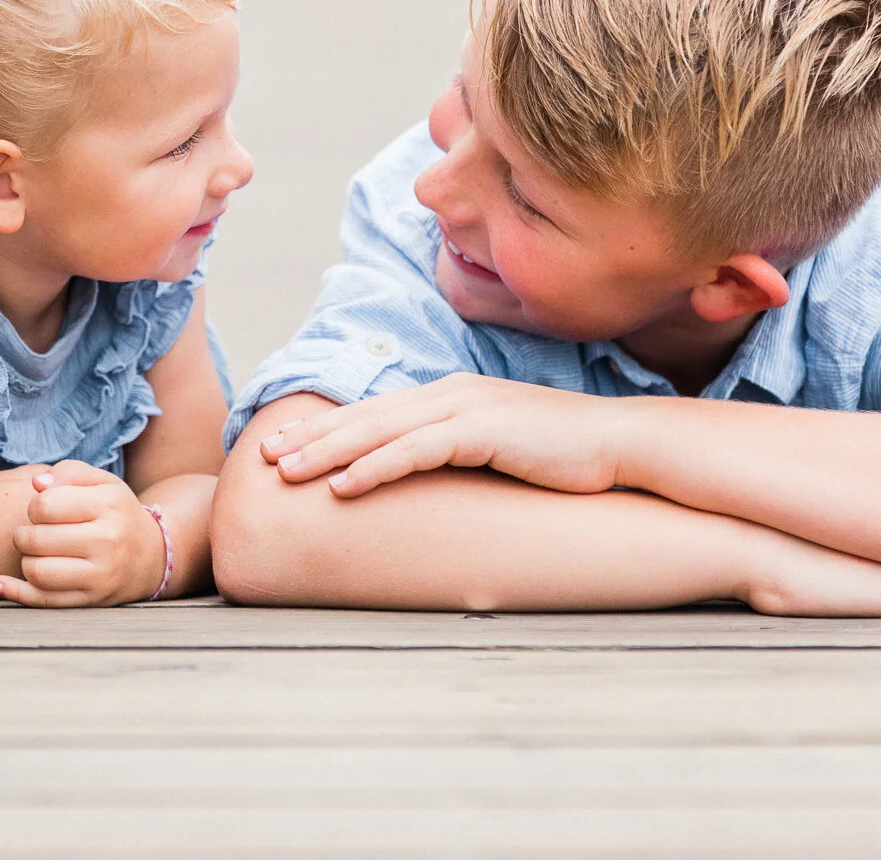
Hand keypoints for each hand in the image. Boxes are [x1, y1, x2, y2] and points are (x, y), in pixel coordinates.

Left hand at [0, 461, 165, 606]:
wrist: (151, 556)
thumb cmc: (116, 513)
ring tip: (34, 554)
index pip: (46, 504)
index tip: (41, 511)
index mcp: (109, 504)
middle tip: (30, 534)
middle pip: (37, 539)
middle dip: (23, 535)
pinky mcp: (93, 601)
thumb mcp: (102, 483)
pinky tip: (0, 583)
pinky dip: (15, 592)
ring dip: (25, 561)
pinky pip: (44, 601)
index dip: (34, 506)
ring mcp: (102, 574)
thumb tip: (36, 484)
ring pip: (37, 571)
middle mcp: (109, 540)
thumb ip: (69, 473)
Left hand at [259, 374, 635, 497]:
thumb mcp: (498, 449)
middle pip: (364, 414)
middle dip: (310, 435)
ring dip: (327, 451)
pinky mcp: (483, 431)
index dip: (325, 426)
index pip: (375, 411)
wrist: (621, 444)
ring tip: (285, 472)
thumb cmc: (562, 455)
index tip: (283, 443)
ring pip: (379, 429)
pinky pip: (417, 450)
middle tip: (260, 456)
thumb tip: (426, 482)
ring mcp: (465, 408)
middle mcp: (450, 393)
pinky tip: (343, 487)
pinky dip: (376, 466)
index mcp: (450, 396)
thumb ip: (459, 453)